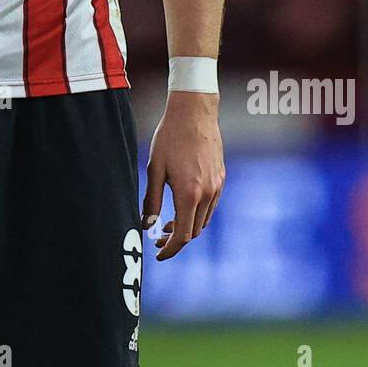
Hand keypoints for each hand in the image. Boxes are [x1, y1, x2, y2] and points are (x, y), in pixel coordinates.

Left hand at [142, 91, 224, 260]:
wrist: (194, 112)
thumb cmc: (170, 137)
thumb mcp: (155, 168)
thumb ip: (151, 200)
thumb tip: (146, 225)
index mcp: (189, 194)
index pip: (183, 235)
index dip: (171, 249)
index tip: (159, 254)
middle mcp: (208, 193)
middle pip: (195, 231)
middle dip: (177, 239)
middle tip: (158, 238)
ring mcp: (217, 186)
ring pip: (204, 220)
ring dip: (188, 226)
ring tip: (168, 223)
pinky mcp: (221, 177)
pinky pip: (211, 205)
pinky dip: (197, 213)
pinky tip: (183, 205)